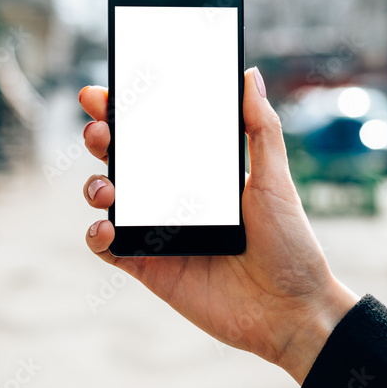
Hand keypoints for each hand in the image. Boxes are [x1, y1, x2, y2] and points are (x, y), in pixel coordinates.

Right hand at [80, 67, 357, 383]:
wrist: (291, 311)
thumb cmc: (292, 245)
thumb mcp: (277, 181)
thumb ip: (261, 129)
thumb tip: (249, 75)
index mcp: (200, 173)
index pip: (155, 133)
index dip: (124, 112)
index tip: (104, 92)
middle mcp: (173, 198)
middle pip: (123, 159)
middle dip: (101, 137)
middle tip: (100, 130)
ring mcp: (158, 232)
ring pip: (108, 198)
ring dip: (94, 184)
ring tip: (107, 186)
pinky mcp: (149, 267)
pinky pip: (108, 247)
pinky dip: (97, 234)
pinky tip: (108, 225)